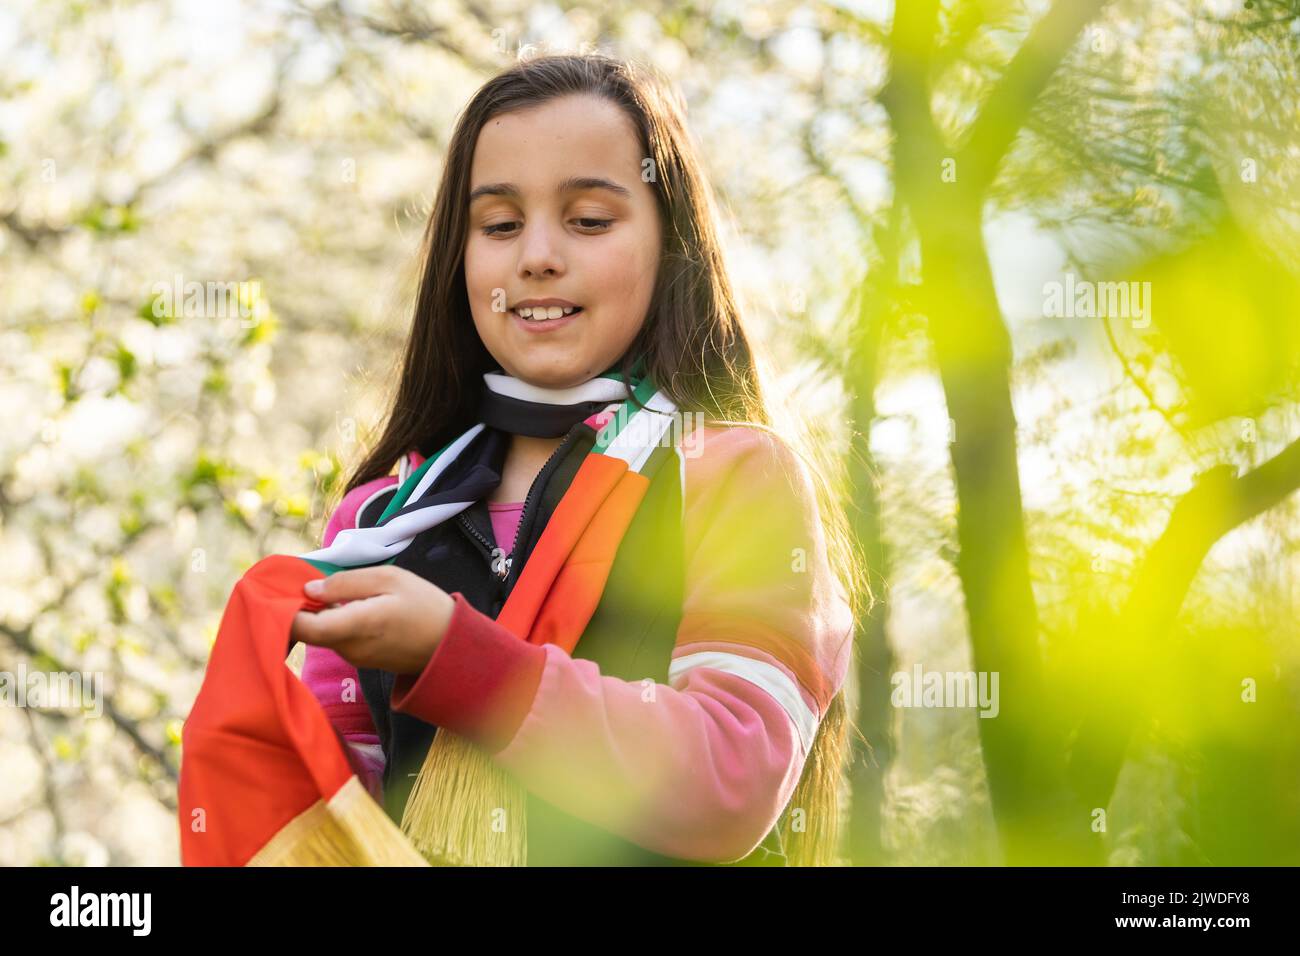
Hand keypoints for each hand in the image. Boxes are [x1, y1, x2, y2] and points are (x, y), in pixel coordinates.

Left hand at [291, 565, 455, 673]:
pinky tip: (350, 606)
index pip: (304, 627)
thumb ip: (347, 583)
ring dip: (321, 614)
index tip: (284, 590)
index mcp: (357, 625)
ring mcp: (354, 657)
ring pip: (322, 633)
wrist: (450, 644)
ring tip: (335, 590)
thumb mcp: (390, 579)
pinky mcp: (360, 660)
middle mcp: (350, 647)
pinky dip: (335, 622)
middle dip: (302, 608)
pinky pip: (337, 638)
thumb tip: (309, 589)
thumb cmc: (423, 605)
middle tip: (307, 581)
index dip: (287, 610)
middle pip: (309, 631)